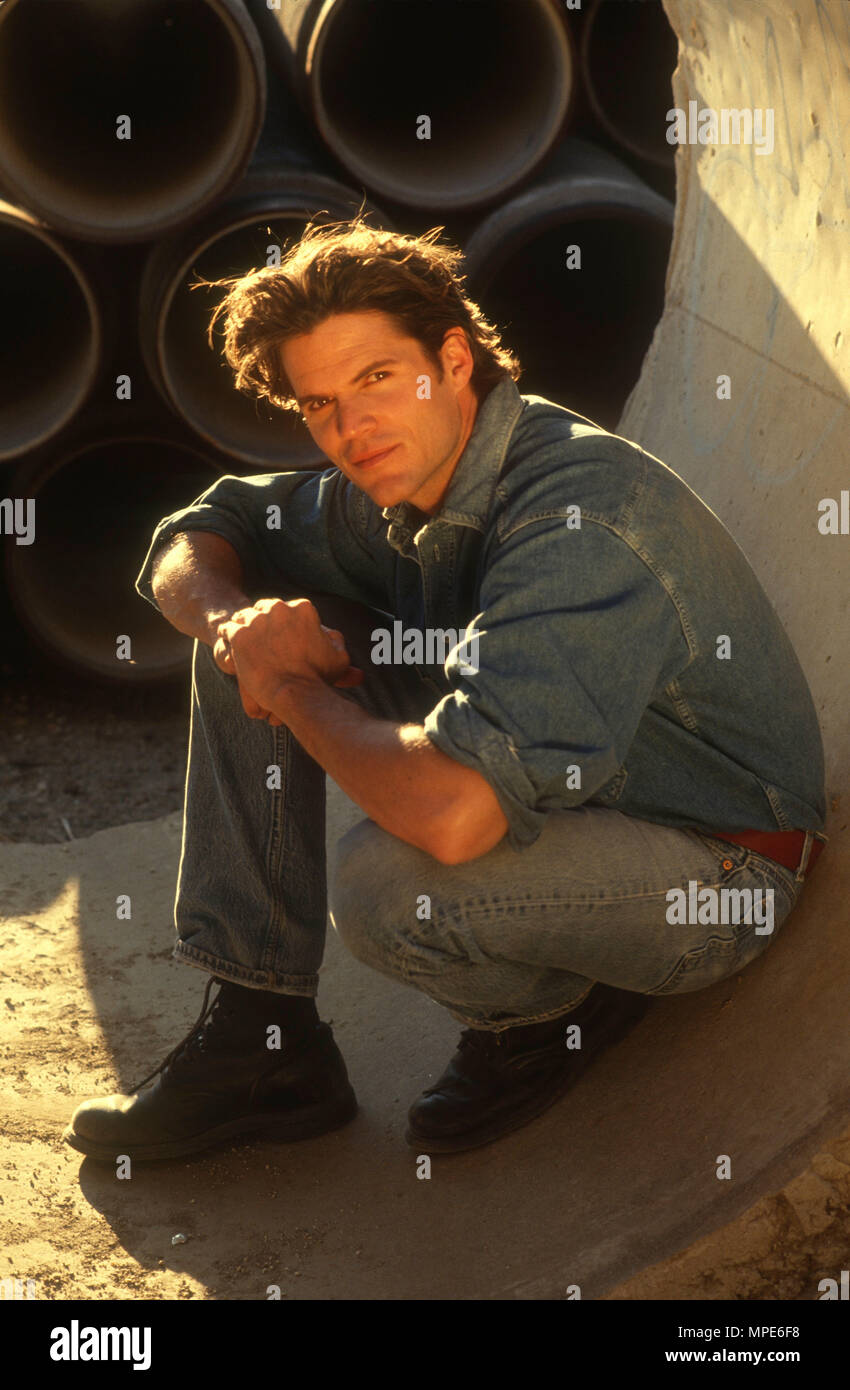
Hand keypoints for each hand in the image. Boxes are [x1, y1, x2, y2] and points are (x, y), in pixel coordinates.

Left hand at [217, 597, 363, 721]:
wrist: (295, 693)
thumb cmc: (319, 677)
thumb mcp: (339, 656)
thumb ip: (335, 641)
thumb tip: (331, 636)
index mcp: (302, 608)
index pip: (290, 608)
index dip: (285, 621)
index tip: (283, 634)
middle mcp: (279, 608)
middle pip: (266, 609)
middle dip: (265, 621)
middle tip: (263, 638)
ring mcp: (257, 620)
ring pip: (245, 616)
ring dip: (245, 626)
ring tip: (246, 641)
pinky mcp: (239, 634)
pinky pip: (228, 628)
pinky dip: (228, 635)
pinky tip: (230, 643)